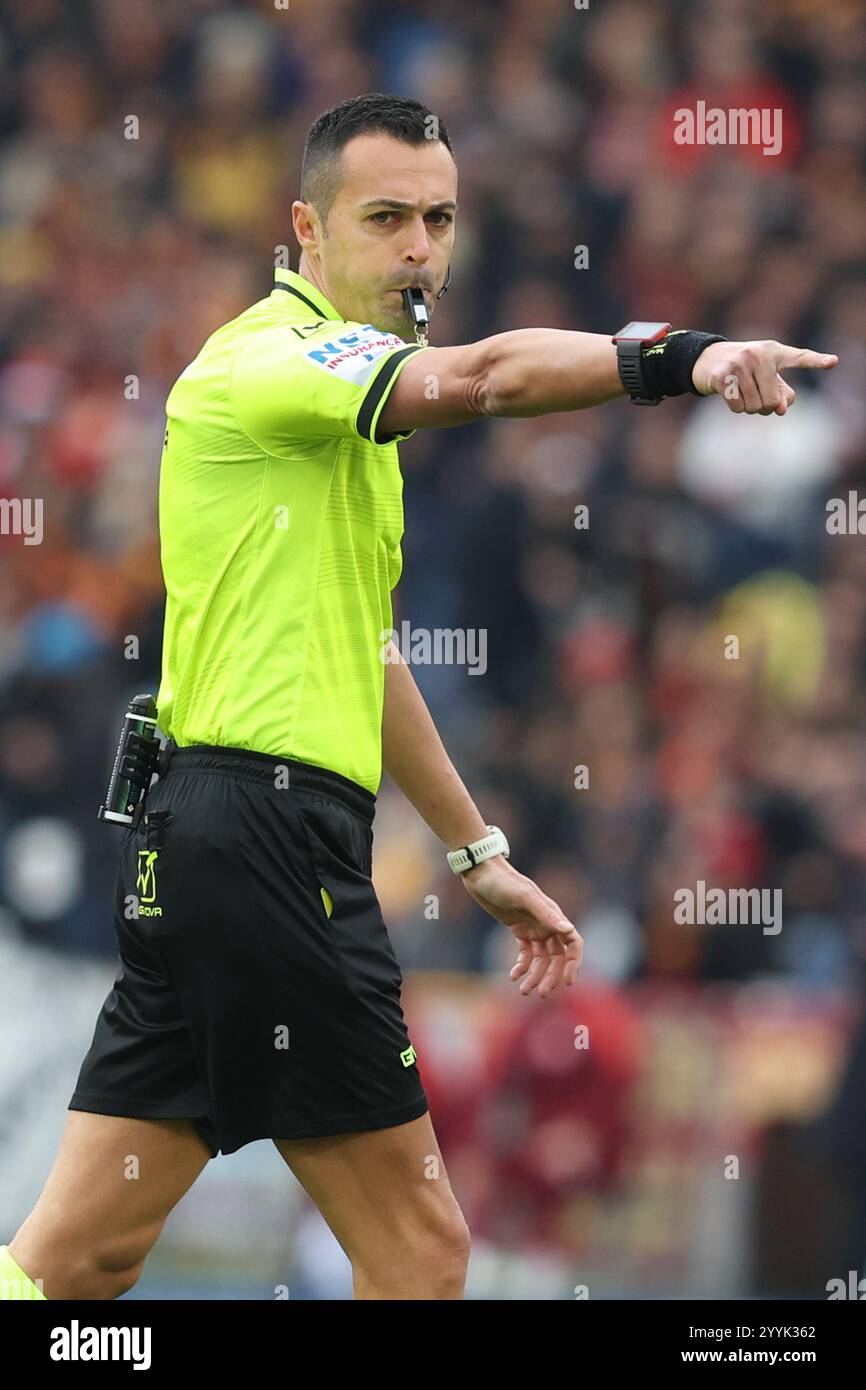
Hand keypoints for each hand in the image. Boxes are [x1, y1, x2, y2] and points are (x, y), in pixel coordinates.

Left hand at [460, 856, 582, 996]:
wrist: (481, 873)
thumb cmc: (504, 882)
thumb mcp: (523, 897)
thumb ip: (545, 914)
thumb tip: (568, 929)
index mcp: (553, 916)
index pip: (573, 943)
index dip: (574, 963)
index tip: (568, 982)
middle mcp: (546, 924)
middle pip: (557, 957)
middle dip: (551, 976)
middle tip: (541, 993)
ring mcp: (533, 927)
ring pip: (541, 958)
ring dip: (535, 976)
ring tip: (523, 990)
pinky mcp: (518, 929)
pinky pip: (525, 953)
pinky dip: (521, 966)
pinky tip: (513, 975)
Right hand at [692, 339, 837, 416]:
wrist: (709, 359)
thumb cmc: (745, 370)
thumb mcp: (767, 377)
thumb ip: (781, 394)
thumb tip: (780, 410)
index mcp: (775, 352)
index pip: (800, 357)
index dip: (817, 360)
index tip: (833, 362)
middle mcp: (759, 354)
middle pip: (772, 401)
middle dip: (765, 407)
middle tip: (757, 396)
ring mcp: (739, 364)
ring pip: (754, 407)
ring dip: (749, 408)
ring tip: (743, 392)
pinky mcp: (723, 376)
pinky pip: (737, 407)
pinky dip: (735, 407)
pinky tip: (730, 393)